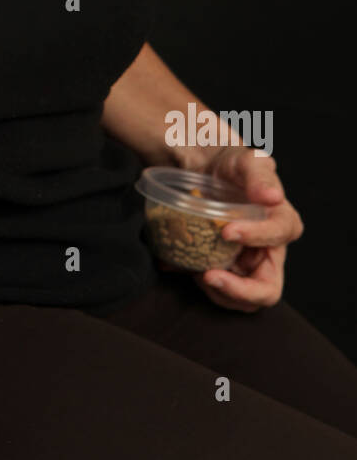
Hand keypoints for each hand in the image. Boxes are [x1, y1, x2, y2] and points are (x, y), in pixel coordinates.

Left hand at [177, 144, 303, 311]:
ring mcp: (246, 264)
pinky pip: (215, 288)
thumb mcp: (248, 160)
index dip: (256, 237)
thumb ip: (260, 175)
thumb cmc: (232, 164)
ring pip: (240, 298)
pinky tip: (178, 265)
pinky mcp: (224, 268)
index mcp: (281, 222)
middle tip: (209, 275)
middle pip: (266, 289)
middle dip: (239, 290)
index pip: (279, 237)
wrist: (204, 170)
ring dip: (217, 291)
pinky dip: (196, 280)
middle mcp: (268, 250)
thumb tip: (272, 197)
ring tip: (195, 269)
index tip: (226, 230)